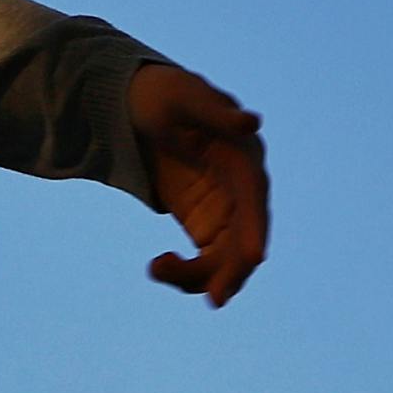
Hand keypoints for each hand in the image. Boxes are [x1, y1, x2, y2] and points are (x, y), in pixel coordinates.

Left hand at [130, 62, 268, 305]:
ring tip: (158, 268)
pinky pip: (204, 261)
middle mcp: (241, 189)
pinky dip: (186, 272)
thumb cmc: (162, 94)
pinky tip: (159, 266)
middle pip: (245, 237)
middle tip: (213, 298)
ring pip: (225, 258)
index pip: (253, 195)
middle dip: (231, 270)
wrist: (137, 107)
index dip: (255, 226)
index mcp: (242, 155)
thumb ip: (215, 112)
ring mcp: (223, 212)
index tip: (254, 258)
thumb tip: (252, 122)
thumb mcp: (181, 96)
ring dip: (200, 276)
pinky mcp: (205, 227)